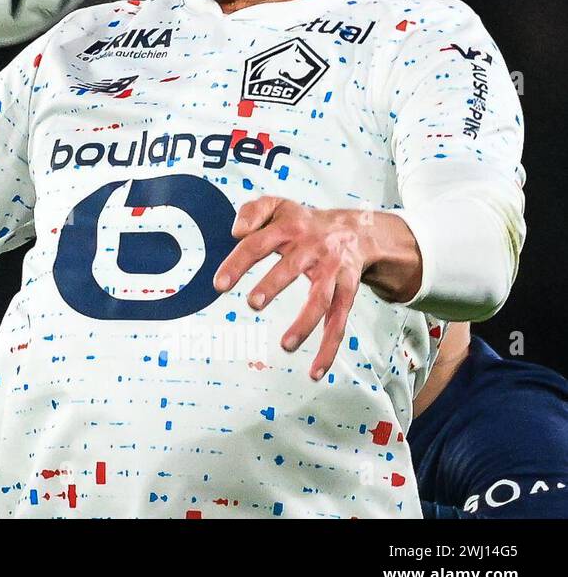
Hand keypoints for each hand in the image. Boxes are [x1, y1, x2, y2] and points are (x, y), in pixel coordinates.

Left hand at [212, 197, 367, 380]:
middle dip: (273, 285)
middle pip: (291, 267)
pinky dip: (329, 348)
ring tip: (285, 345)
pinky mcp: (347, 292)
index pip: (257, 243)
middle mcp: (313, 249)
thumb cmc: (303, 222)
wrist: (357, 229)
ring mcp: (332, 272)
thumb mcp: (277, 205)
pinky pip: (339, 322)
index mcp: (289, 227)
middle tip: (253, 303)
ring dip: (305, 323)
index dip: (238, 263)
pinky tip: (316, 371)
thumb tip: (235, 231)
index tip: (219, 285)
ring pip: (322, 299)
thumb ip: (252, 211)